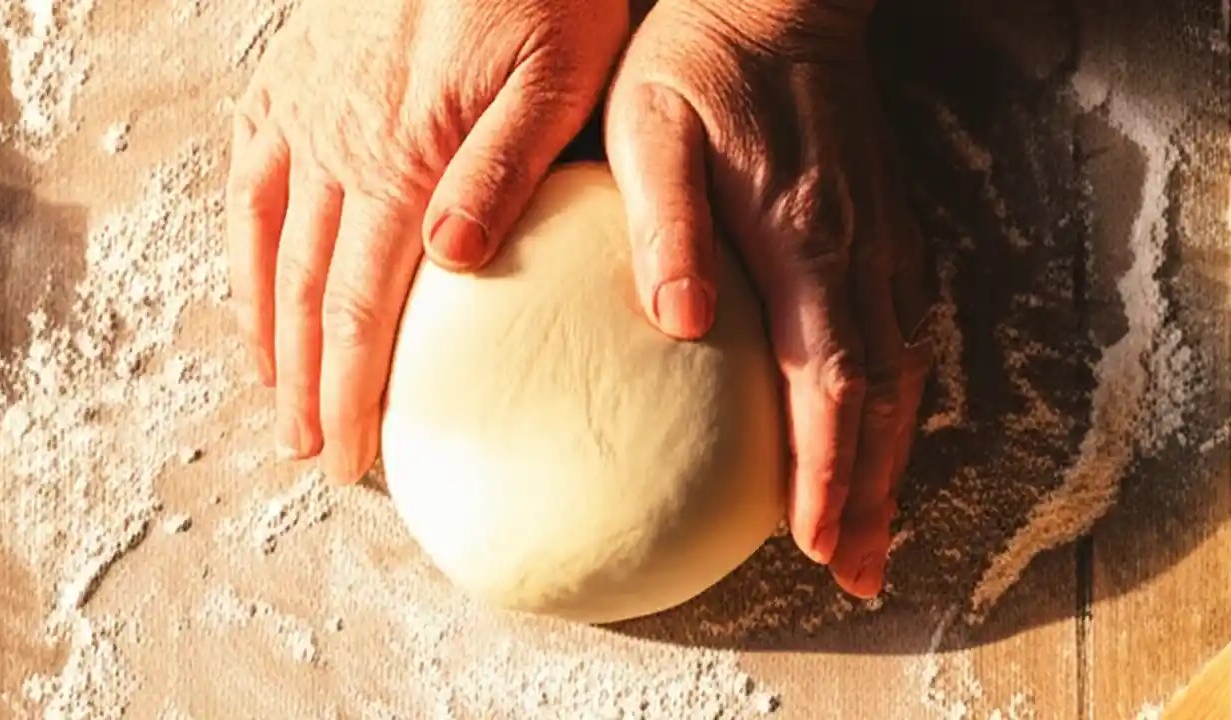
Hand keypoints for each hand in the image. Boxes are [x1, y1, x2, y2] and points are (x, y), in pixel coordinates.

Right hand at [226, 0, 627, 481]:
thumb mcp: (556, 73)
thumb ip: (506, 167)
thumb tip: (450, 259)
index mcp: (403, 158)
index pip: (363, 308)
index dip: (353, 391)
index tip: (352, 457)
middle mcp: (334, 145)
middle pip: (311, 295)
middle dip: (311, 385)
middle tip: (313, 454)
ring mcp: (300, 113)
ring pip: (271, 250)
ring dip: (270, 336)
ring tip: (277, 403)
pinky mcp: (285, 83)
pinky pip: (248, 184)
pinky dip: (245, 254)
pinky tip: (253, 297)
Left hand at [606, 0, 932, 596]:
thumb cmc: (697, 63)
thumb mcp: (652, 128)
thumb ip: (665, 225)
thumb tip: (678, 323)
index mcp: (802, 239)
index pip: (829, 379)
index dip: (827, 468)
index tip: (815, 538)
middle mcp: (857, 253)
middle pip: (878, 398)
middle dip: (867, 491)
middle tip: (853, 568)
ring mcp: (879, 243)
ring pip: (899, 375)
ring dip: (887, 460)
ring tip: (870, 531)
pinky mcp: (879, 232)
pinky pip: (898, 336)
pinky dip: (891, 404)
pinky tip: (873, 436)